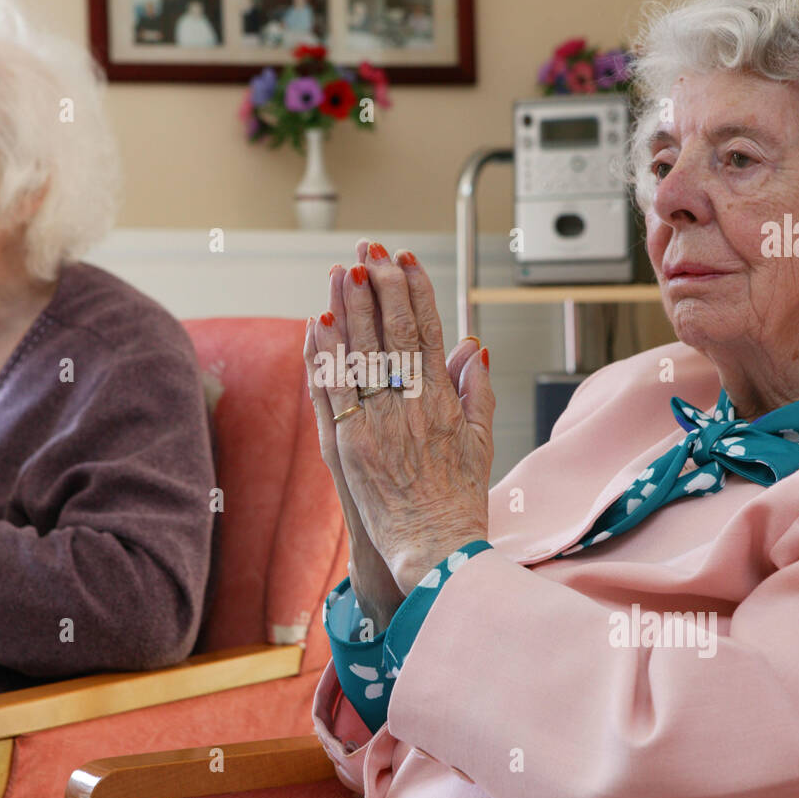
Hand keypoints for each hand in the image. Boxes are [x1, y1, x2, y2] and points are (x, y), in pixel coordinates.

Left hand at [308, 241, 494, 617]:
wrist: (437, 548)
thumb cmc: (459, 500)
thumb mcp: (482, 441)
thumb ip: (478, 391)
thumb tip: (474, 347)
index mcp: (445, 400)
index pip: (430, 329)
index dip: (416, 289)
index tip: (406, 257)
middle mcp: (412, 404)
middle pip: (394, 330)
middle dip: (381, 284)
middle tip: (369, 248)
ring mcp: (379, 422)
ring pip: (361, 352)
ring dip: (349, 307)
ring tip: (341, 270)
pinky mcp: (350, 444)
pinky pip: (333, 390)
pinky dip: (324, 356)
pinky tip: (316, 324)